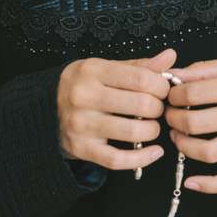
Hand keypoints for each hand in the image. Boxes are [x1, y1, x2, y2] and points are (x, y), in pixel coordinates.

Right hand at [56, 48, 175, 171]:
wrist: (46, 109)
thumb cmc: (86, 86)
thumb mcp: (107, 68)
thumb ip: (139, 66)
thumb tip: (170, 57)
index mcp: (93, 71)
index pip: (141, 78)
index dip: (161, 86)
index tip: (162, 90)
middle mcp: (84, 96)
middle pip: (141, 104)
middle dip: (158, 108)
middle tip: (155, 108)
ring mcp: (81, 124)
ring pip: (133, 132)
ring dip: (152, 131)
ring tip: (151, 126)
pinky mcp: (81, 148)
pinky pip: (117, 160)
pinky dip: (142, 158)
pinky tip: (154, 152)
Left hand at [163, 55, 216, 194]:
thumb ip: (209, 68)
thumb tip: (175, 75)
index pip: (195, 93)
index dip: (175, 94)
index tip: (172, 95)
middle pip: (196, 123)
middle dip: (174, 119)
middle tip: (171, 114)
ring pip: (208, 152)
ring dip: (183, 146)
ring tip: (178, 136)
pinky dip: (210, 186)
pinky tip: (192, 181)